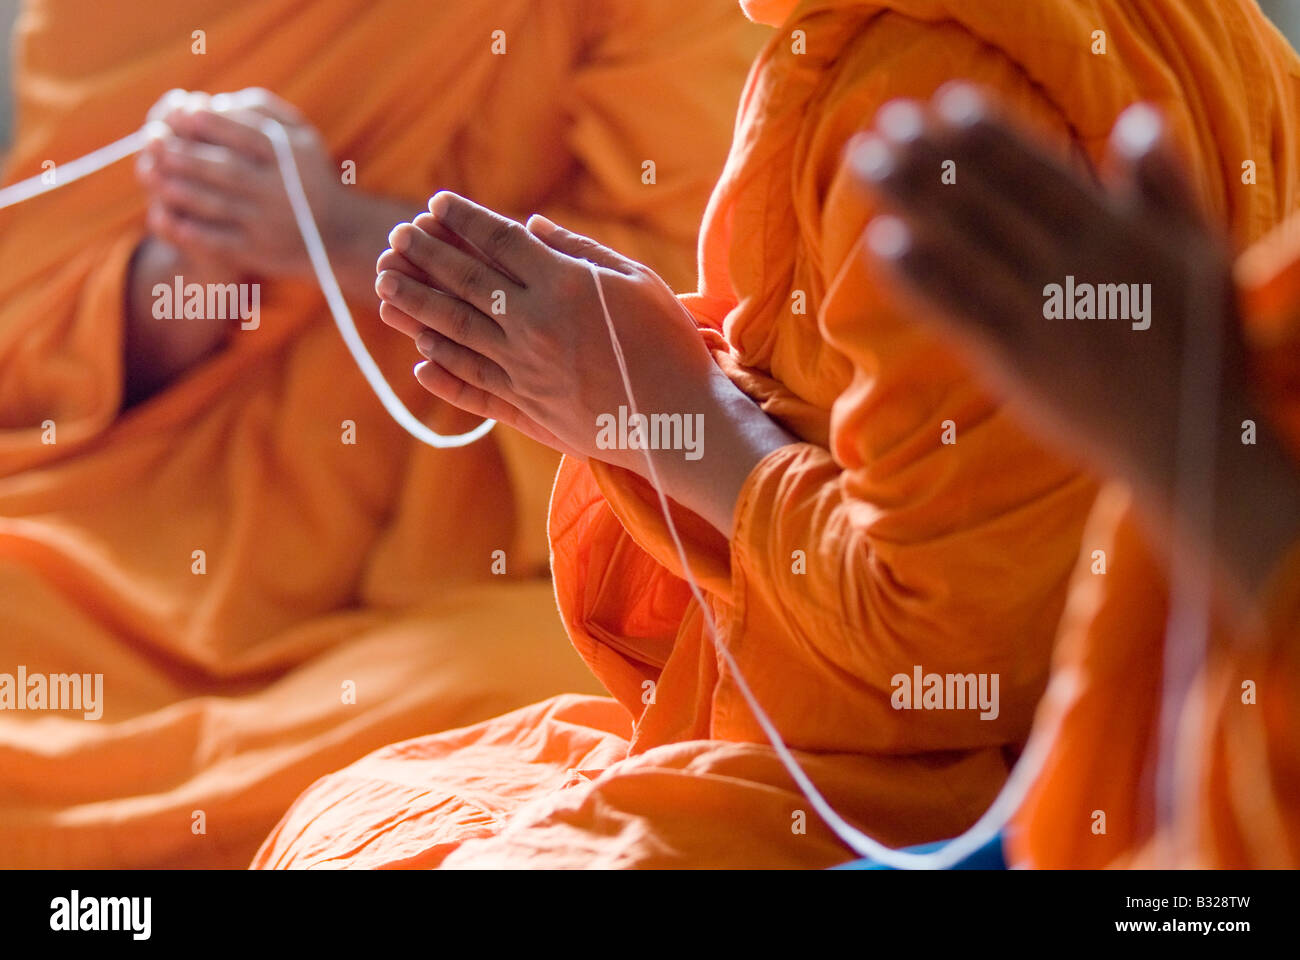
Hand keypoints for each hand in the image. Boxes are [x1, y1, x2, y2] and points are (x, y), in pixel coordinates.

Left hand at [135, 87, 344, 282]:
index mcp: (294, 159)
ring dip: (179, 189)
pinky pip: (219, 241)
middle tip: (153, 139)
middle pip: (227, 170)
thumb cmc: (306, 174)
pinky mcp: (259, 252)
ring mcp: (270, 224)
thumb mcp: (302, 136)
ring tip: (152, 173)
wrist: (337, 234)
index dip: (214, 123)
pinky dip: (191, 230)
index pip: (250, 135)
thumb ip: (266, 110)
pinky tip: (167, 215)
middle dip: (186, 153)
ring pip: (217, 205)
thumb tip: (219, 101)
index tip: (184, 111)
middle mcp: (283, 192)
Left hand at [375, 193, 794, 534]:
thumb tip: (532, 226)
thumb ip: (581, 250)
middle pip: (465, 282)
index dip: (463, 220)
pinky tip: (418, 359)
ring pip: (455, 332)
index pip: (498, 242)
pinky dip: (442, 373)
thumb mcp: (637, 281)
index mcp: (563, 285)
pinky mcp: (525, 409)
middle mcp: (533, 325)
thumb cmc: (669, 346)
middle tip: (396, 238)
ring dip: (415, 307)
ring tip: (385, 287)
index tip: (434, 206)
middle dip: (426, 255)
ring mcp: (523, 370)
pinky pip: (471, 387)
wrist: (680, 422)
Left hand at [850, 85, 1299, 596]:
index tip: (947, 103)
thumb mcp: (1202, 254)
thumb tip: (1138, 120)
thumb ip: (1167, 187)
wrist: (1187, 441)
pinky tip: (881, 244)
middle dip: (934, 158)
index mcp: (1119, 234)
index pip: (1041, 172)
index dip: (991, 136)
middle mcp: (1074, 267)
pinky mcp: (1015, 362)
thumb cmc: (1198, 345)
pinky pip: (959, 311)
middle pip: (990, 201)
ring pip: (964, 245)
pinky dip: (920, 278)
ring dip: (910, 199)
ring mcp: (1040, 315)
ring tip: (866, 162)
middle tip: (886, 121)